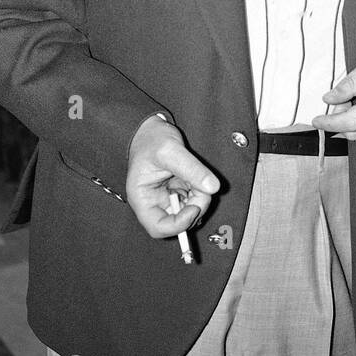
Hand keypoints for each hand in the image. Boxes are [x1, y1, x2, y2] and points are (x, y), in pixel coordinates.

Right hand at [126, 116, 220, 238]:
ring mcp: (166, 199)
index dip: (179, 224)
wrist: (151, 128)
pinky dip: (200, 192)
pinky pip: (192, 201)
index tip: (194, 207)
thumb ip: (192, 169)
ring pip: (188, 213)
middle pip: (177, 222)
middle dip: (194, 208)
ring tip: (197, 177)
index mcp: (142, 199)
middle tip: (202, 187)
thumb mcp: (171, 151)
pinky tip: (197, 177)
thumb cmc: (152, 139)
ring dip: (199, 199)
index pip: (158, 227)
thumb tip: (213, 188)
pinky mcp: (177, 193)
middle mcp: (153, 203)